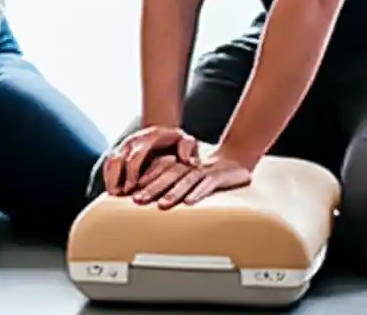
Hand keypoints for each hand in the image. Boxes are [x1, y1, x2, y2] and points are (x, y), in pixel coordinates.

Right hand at [103, 125, 198, 195]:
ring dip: (109, 179)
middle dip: (114, 178)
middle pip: (115, 159)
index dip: (131, 173)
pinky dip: (108, 178)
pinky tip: (113, 192)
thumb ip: (188, 147)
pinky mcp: (119, 153)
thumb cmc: (177, 141)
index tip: (131, 188)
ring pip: (109, 162)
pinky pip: (108, 165)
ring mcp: (123, 146)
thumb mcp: (186, 140)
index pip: (134, 156)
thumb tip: (188, 161)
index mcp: (147, 138)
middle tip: (117, 196)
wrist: (164, 131)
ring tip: (113, 197)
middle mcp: (132, 141)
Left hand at [131, 151, 252, 209]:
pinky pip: (208, 184)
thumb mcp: (189, 176)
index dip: (146, 180)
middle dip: (153, 188)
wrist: (236, 162)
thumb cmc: (208, 173)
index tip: (131, 192)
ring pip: (186, 180)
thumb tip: (151, 199)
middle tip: (137, 200)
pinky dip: (198, 192)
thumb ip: (173, 182)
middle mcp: (189, 166)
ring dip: (173, 192)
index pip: (160, 170)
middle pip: (169, 176)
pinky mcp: (219, 176)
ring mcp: (204, 170)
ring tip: (161, 205)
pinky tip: (189, 202)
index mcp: (180, 165)